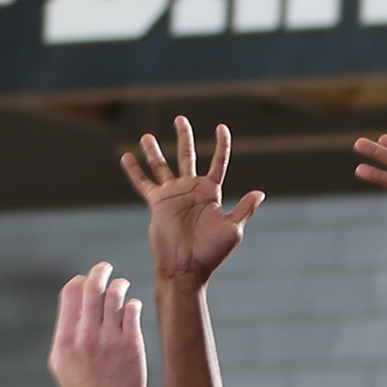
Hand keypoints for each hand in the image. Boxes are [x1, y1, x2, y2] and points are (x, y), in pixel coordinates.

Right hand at [49, 263, 145, 386]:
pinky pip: (132, 311)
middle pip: (92, 288)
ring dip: (118, 285)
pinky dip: (132, 303)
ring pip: (114, 296)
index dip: (79, 281)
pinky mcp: (131, 344)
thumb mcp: (60, 360)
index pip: (70, 293)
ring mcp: (110, 338)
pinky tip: (132, 305)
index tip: (86, 280)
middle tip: (104, 267)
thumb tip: (73, 307)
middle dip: (99, 272)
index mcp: (65, 337)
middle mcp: (86, 334)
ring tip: (121, 284)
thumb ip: (65, 332)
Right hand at [121, 117, 265, 283]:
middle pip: (188, 156)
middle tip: (180, 119)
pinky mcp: (156, 202)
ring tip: (147, 136)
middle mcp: (191, 190)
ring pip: (162, 166)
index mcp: (212, 193)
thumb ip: (244, 209)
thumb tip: (260, 192)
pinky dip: (134, 170)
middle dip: (185, 137)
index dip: (221, 145)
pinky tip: (127, 156)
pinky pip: (143, 182)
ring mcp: (173, 194)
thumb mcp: (233, 228)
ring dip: (154, 151)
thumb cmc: (212, 252)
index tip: (221, 127)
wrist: (187, 267)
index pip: (218, 162)